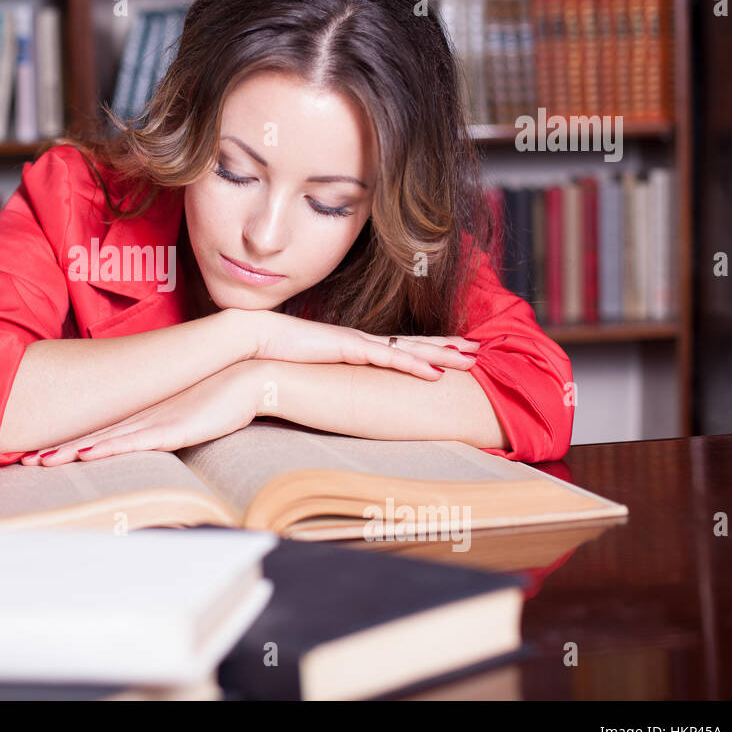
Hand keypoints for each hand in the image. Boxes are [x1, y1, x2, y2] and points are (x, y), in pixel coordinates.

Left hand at [20, 360, 262, 466]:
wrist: (253, 378)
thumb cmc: (224, 395)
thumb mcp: (188, 413)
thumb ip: (169, 423)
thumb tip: (154, 437)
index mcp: (144, 410)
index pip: (97, 428)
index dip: (66, 440)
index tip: (38, 451)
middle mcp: (143, 413)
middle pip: (91, 434)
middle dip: (55, 448)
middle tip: (22, 460)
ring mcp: (155, 419)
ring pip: (103, 439)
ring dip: (69, 451)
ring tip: (39, 462)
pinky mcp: (173, 428)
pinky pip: (135, 441)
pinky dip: (108, 448)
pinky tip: (85, 455)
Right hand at [252, 309, 479, 378]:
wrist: (253, 337)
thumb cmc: (276, 353)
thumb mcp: (310, 368)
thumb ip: (326, 377)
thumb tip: (332, 394)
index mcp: (353, 345)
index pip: (398, 345)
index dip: (427, 347)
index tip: (452, 350)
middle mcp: (361, 340)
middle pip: (413, 342)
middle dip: (447, 345)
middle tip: (478, 350)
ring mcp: (357, 342)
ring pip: (410, 348)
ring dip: (443, 353)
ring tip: (471, 359)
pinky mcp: (348, 348)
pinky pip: (389, 359)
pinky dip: (415, 366)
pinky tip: (437, 373)